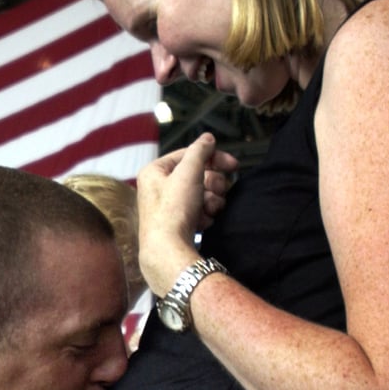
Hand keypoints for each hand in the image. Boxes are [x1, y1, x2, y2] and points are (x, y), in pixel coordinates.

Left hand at [137, 134, 239, 294]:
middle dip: (213, 184)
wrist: (169, 250)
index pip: (190, 155)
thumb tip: (207, 138)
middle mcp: (159, 188)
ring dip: (212, 201)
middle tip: (217, 191)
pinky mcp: (178, 224)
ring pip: (202, 194)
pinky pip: (200, 212)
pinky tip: (204, 222)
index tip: (233, 164)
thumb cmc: (172, 212)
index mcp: (155, 171)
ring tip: (208, 210)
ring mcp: (169, 207)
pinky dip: (206, 215)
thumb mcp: (189, 172)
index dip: (213, 158)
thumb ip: (200, 151)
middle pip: (198, 175)